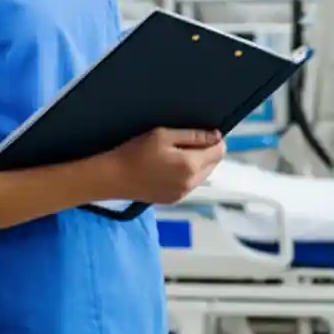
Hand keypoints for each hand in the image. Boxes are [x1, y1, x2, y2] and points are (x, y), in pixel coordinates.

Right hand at [101, 128, 225, 204]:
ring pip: (203, 175)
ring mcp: (183, 194)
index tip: (202, 133)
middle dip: (207, 152)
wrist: (114, 177)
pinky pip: (191, 184)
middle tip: (186, 143)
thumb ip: (193, 136)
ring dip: (198, 164)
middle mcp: (191, 183)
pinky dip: (188, 175)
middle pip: (213, 164)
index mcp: (190, 165)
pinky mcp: (174, 200)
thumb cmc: (136, 152)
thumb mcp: (163, 135)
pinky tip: (171, 168)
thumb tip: (216, 136)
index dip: (214, 140)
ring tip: (177, 154)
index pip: (219, 152)